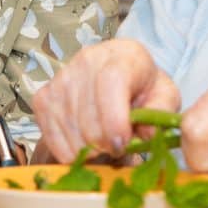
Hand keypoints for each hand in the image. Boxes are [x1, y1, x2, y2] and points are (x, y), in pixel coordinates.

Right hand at [33, 38, 179, 160]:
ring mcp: (62, 77)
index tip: (121, 144)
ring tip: (103, 142)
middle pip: (88, 114)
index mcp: (124, 55)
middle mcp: (88, 60)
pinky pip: (51, 137)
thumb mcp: (164, 96)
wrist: (118, 79)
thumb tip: (148, 132)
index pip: (111, 81)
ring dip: (88, 149)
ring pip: (70, 130)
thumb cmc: (144, 90)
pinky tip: (84, 143)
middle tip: (118, 148)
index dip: (114, 118)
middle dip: (104, 143)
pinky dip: (69, 151)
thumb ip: (162, 111)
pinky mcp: (44, 96)